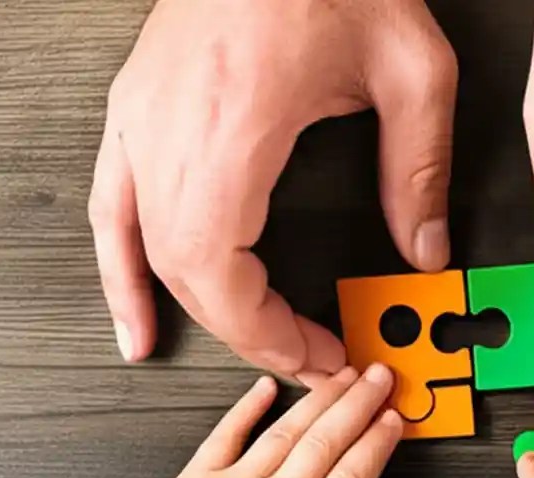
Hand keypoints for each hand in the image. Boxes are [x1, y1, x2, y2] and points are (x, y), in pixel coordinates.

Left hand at [89, 365, 419, 477]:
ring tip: (344, 375)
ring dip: (321, 399)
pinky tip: (266, 387)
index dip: (379, 444)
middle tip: (383, 376)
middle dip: (360, 404)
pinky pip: (229, 433)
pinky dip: (249, 407)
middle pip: (328, 443)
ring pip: (289, 431)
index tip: (396, 419)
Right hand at [90, 0, 457, 383]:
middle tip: (310, 356)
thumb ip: (419, 165)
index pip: (221, 270)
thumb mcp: (409, 64)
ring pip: (145, 248)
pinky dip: (119, 272)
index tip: (317, 353)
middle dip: (248, 331)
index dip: (264, 331)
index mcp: (233, 122)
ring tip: (247, 353)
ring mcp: (140, 119)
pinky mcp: (134, 110)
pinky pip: (108, 210)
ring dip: (197, 310)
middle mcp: (169, 128)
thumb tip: (424, 246)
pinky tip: (135, 318)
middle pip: (185, 271)